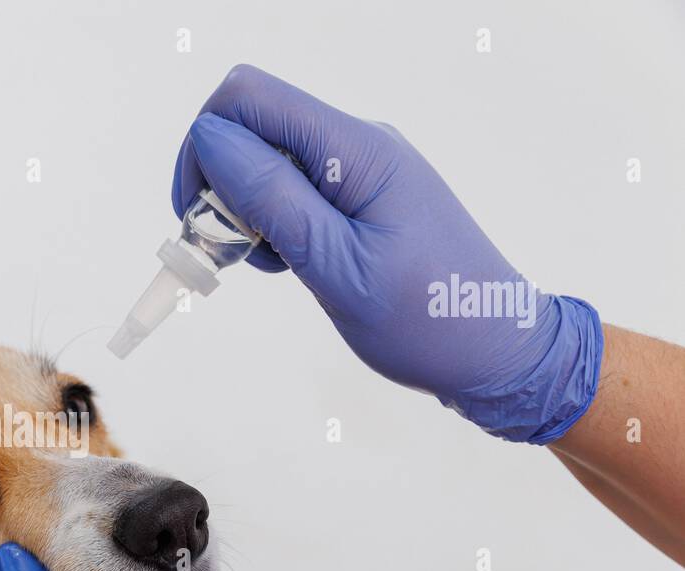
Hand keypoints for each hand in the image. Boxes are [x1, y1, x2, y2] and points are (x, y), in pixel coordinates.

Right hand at [172, 64, 601, 443]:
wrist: (494, 351)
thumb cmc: (426, 320)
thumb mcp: (338, 267)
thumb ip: (274, 200)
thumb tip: (211, 141)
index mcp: (355, 151)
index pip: (248, 98)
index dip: (204, 148)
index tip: (197, 217)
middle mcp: (357, 145)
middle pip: (253, 124)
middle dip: (218, 182)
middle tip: (227, 252)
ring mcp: (360, 170)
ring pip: (269, 160)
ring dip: (243, 209)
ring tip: (268, 267)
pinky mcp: (360, 198)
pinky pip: (294, 190)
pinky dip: (271, 224)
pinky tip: (289, 266)